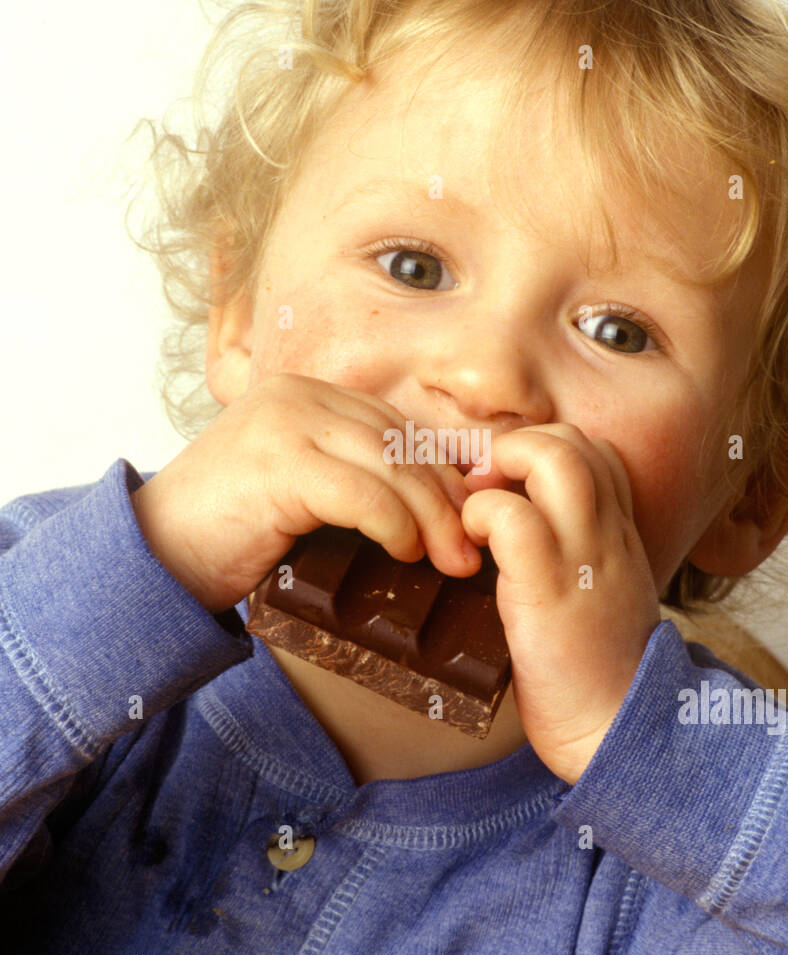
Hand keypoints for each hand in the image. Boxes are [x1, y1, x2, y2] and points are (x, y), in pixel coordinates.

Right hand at [130, 373, 474, 613]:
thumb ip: (350, 480)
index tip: (466, 519)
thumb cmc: (227, 536)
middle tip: (469, 550)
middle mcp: (296, 396)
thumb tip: (432, 511)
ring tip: (448, 560)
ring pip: (390, 464)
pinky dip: (394, 524)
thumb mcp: (298, 491)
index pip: (393, 425)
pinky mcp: (279, 463)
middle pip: (399, 441)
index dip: (438, 472)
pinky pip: (362, 493)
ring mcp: (285, 423)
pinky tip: (405, 551)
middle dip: (444, 499)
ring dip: (430, 517)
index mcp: (303, 395)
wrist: (151, 558)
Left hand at [459, 424, 661, 784]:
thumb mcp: (595, 599)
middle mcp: (608, 533)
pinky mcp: (549, 589)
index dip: (540, 454)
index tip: (505, 493)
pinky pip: (511, 517)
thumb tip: (511, 537)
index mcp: (619, 534)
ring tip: (476, 513)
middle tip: (480, 496)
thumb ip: (571, 559)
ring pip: (552, 456)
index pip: (592, 452)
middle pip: (572, 439)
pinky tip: (469, 553)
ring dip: (499, 468)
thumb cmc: (594, 675)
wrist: (618, 732)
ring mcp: (584, 556)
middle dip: (514, 447)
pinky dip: (478, 518)